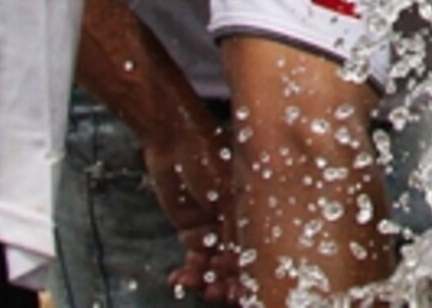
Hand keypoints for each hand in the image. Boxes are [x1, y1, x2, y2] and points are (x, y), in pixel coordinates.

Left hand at [143, 117, 239, 301]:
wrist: (173, 140)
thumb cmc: (207, 156)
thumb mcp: (226, 192)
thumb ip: (235, 226)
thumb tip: (243, 260)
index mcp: (255, 208)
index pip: (258, 247)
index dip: (251, 270)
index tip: (242, 288)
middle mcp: (239, 220)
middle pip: (238, 260)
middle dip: (227, 280)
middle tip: (216, 292)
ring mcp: (216, 226)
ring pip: (214, 264)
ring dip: (203, 279)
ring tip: (192, 285)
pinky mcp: (192, 229)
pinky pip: (193, 260)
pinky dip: (186, 273)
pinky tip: (178, 280)